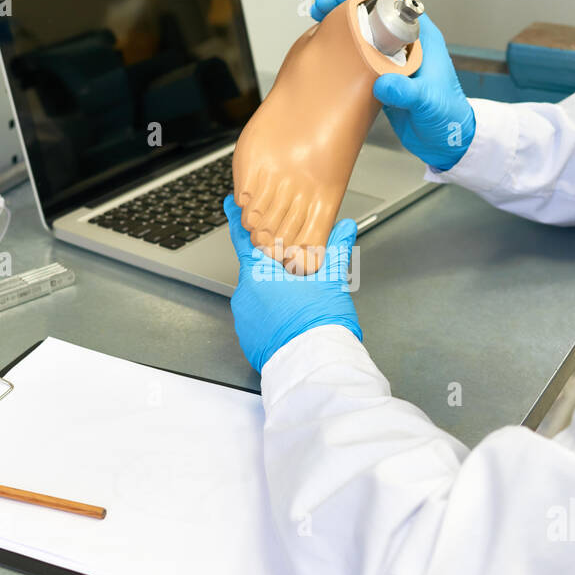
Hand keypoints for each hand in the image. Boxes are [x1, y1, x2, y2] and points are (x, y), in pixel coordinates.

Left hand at [224, 195, 361, 372]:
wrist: (316, 369)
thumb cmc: (321, 325)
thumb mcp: (332, 280)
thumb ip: (335, 249)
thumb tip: (344, 227)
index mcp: (259, 275)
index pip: (244, 238)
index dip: (238, 220)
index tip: (231, 205)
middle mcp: (245, 296)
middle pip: (257, 271)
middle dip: (274, 268)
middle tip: (298, 271)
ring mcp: (244, 321)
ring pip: (258, 297)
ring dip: (274, 295)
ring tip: (301, 303)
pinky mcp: (249, 341)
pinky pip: (258, 321)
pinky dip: (271, 317)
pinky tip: (292, 321)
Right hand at [311, 0, 475, 170]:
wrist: (447, 142)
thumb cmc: (448, 118)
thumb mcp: (429, 103)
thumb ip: (408, 92)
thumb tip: (383, 83)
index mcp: (422, 38)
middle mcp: (407, 43)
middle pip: (373, 10)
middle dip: (345, 4)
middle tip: (320, 8)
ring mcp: (394, 60)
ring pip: (365, 32)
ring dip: (341, 27)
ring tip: (317, 27)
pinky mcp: (384, 77)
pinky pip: (360, 57)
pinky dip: (343, 52)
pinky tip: (328, 57)